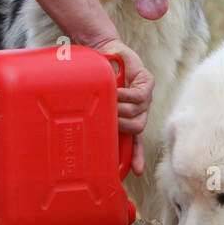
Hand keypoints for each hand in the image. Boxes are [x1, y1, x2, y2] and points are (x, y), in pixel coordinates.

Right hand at [91, 38, 153, 174]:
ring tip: (110, 100)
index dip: (136, 157)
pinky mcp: (148, 82)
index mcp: (129, 118)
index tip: (136, 172)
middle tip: (109, 118)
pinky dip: (126, 94)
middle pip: (137, 129)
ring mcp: (146, 96)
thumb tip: (76, 131)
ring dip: (122, 109)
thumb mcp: (96, 99)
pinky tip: (116, 89)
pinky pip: (139, 96)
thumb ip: (94, 113)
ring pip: (138, 113)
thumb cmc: (98, 77)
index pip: (135, 142)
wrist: (103, 52)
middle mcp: (140, 110)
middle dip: (122, 126)